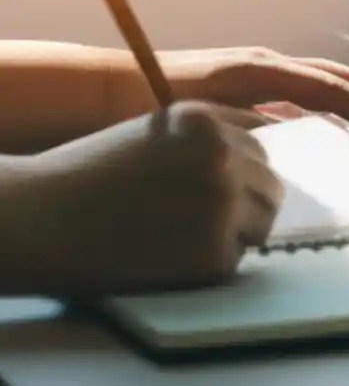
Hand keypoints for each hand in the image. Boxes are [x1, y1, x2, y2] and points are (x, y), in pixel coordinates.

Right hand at [30, 101, 282, 295]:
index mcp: (206, 121)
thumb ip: (203, 140)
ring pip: (262, 223)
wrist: (40, 220)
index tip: (234, 185)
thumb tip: (254, 161)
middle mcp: (223, 156)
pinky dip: (210, 264)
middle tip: (197, 220)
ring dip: (235, 233)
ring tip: (179, 236)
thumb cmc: (87, 178)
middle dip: (245, 204)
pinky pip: (235, 259)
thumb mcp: (153, 134)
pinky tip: (166, 256)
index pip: (260, 144)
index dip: (245, 169)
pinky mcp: (214, 252)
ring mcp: (223, 204)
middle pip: (270, 185)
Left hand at [157, 47, 348, 152]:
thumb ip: (260, 127)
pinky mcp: (248, 82)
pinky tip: (345, 126)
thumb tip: (313, 136)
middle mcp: (266, 63)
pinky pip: (306, 93)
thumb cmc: (144, 107)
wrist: (97, 89)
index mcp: (260, 70)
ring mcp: (259, 69)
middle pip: (343, 81)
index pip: (337, 91)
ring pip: (329, 83)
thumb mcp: (205, 121)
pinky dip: (337, 108)